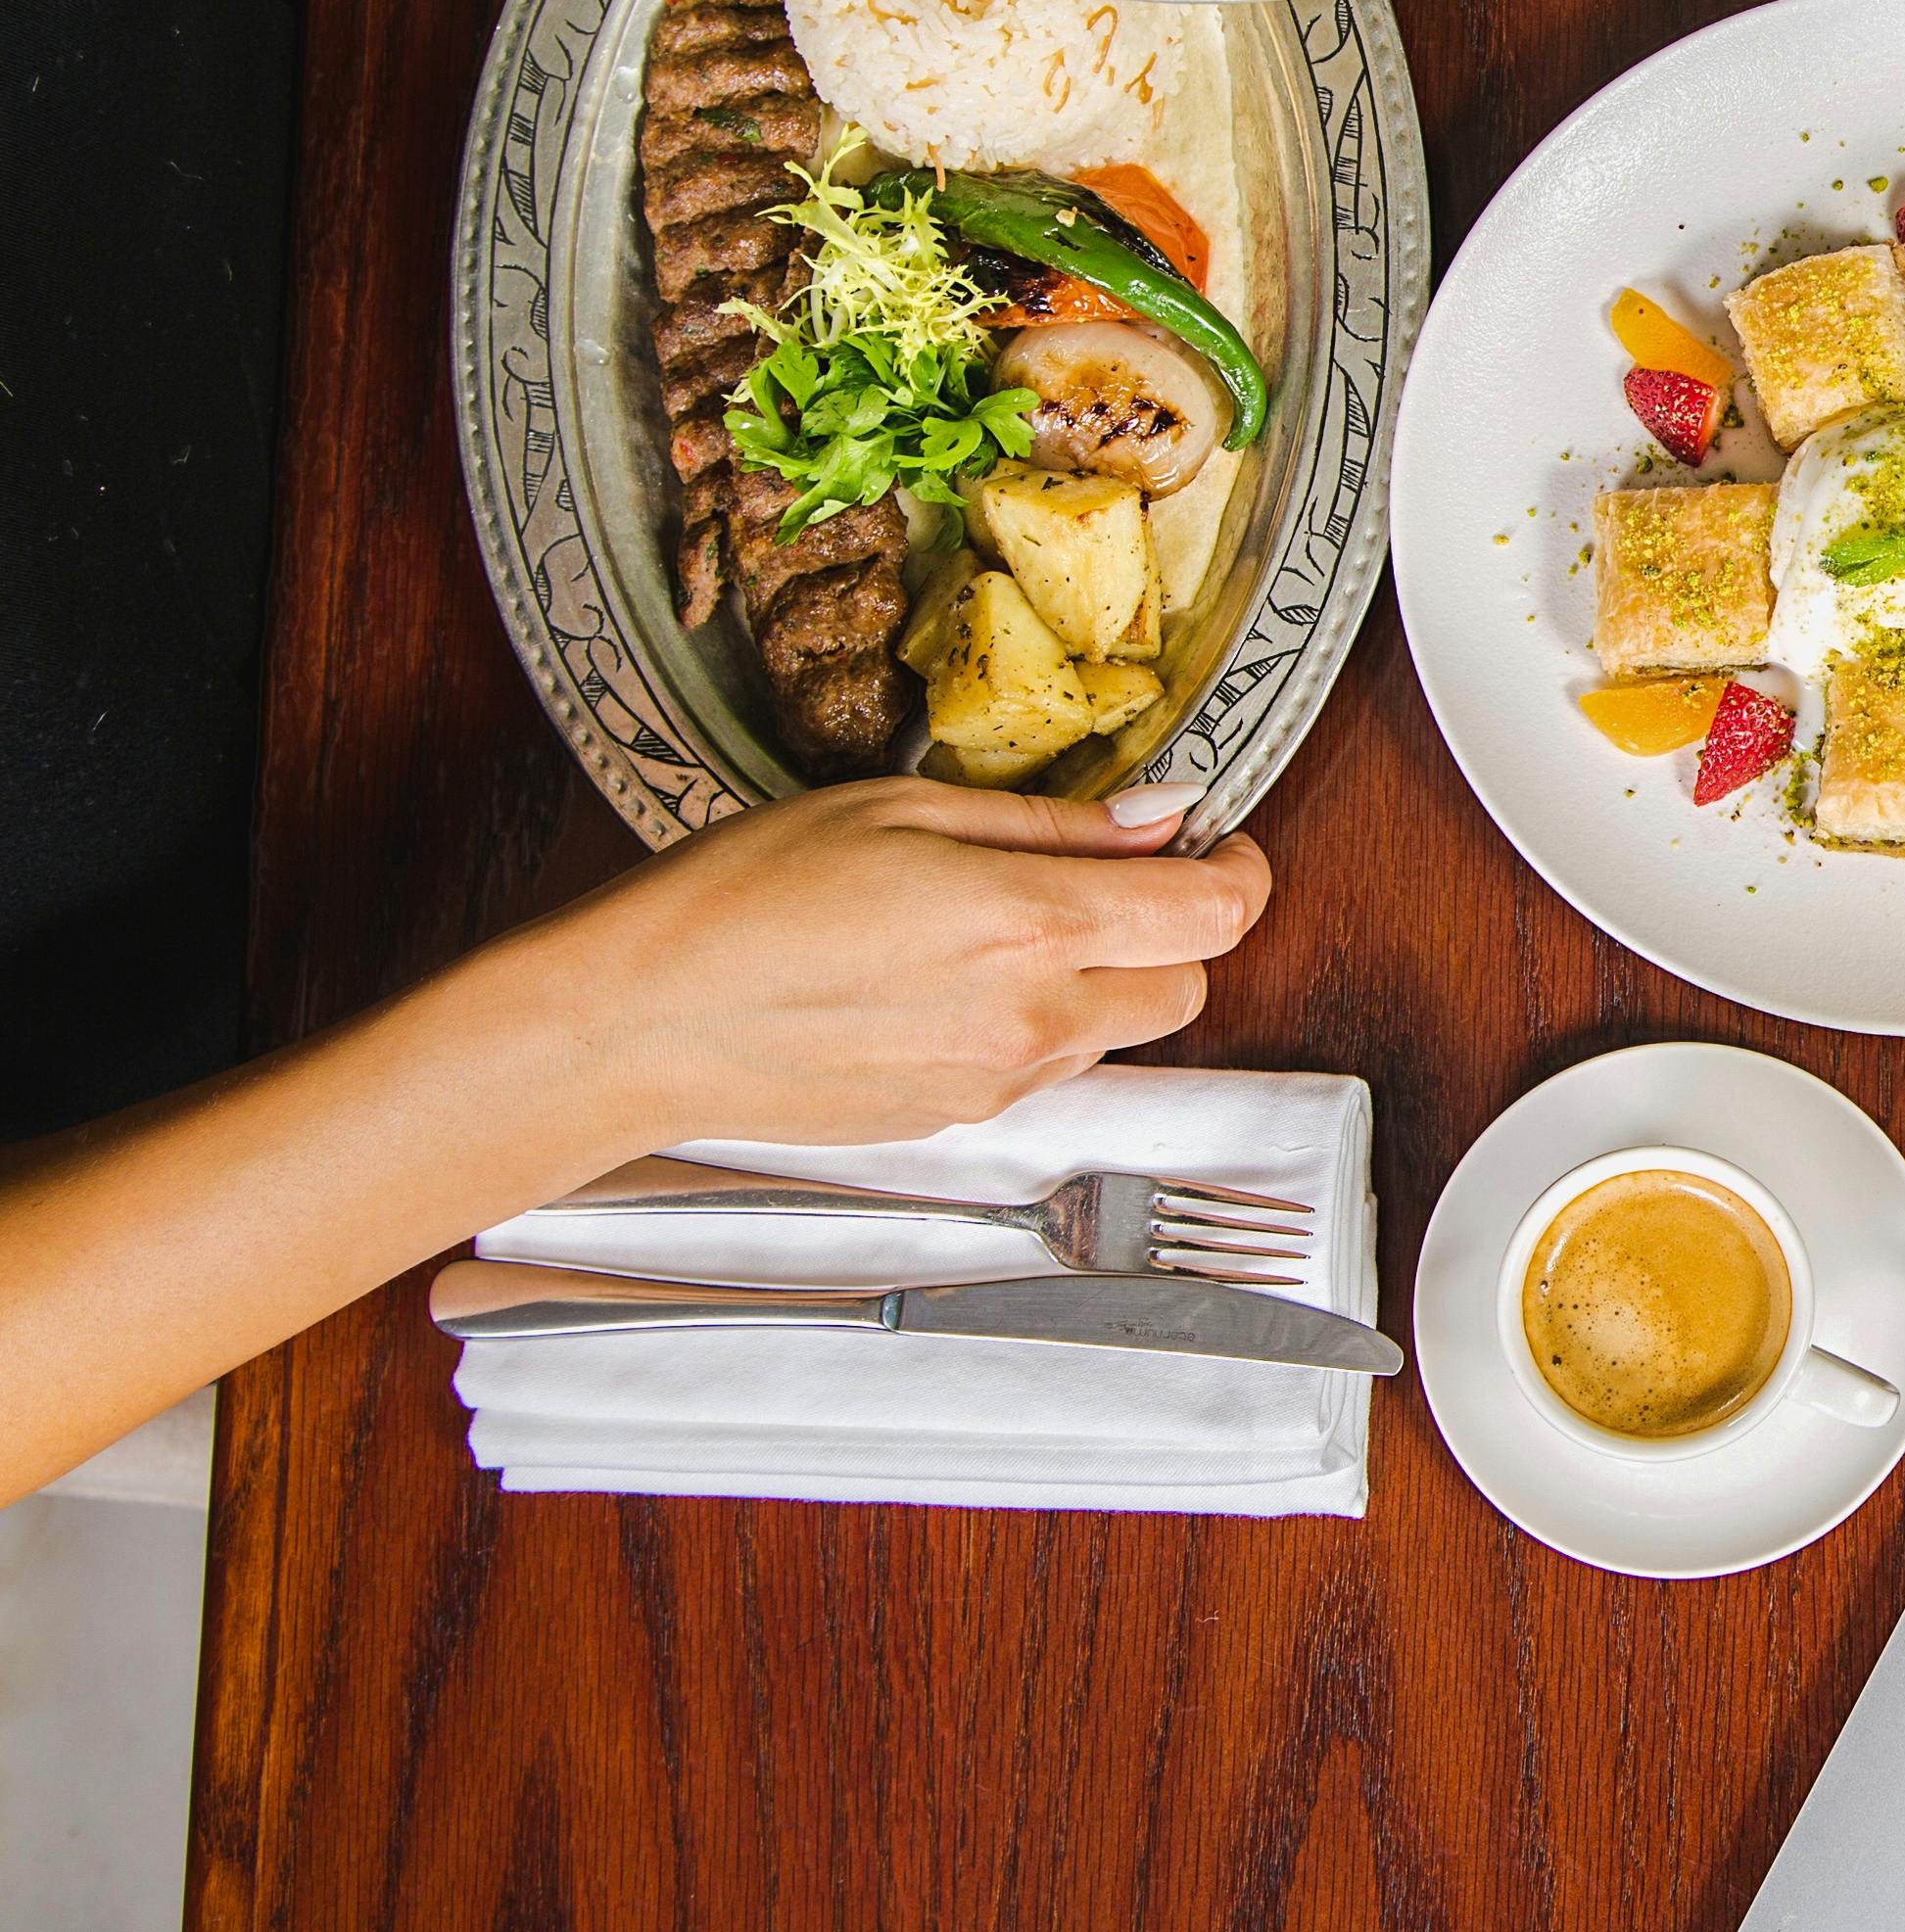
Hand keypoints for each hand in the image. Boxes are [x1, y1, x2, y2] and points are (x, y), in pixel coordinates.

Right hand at [468, 777, 1270, 1157]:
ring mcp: (999, 1080)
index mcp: (1030, 924)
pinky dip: (1040, 1021)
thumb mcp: (899, 813)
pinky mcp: (958, 1119)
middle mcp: (1034, 1016)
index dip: (1240, 871)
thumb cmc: (739, 900)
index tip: (1220, 843)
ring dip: (1107, 978)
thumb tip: (1158, 818)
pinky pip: (1048, 1067)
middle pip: (1187, 984)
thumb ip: (1049, 824)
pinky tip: (955, 979)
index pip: (1214, 914)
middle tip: (1110, 876)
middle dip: (1173, 928)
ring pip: (1121, 1031)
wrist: (637, 1026)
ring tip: (1008, 925)